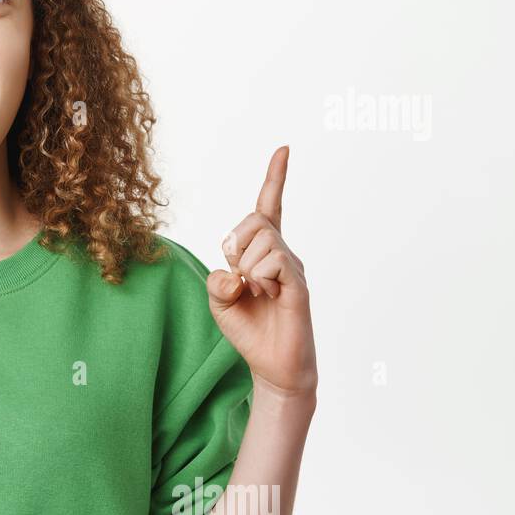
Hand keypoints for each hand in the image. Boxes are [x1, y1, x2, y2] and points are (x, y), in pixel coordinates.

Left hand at [206, 146, 316, 398]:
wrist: (272, 365)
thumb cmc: (249, 331)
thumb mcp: (219, 302)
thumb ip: (215, 279)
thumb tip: (231, 269)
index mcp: (263, 252)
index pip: (269, 207)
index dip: (275, 178)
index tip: (283, 149)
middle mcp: (283, 253)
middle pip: (254, 220)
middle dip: (236, 244)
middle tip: (239, 277)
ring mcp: (293, 267)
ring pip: (263, 239)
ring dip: (247, 266)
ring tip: (255, 292)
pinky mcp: (299, 284)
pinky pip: (275, 261)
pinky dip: (259, 277)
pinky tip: (264, 294)